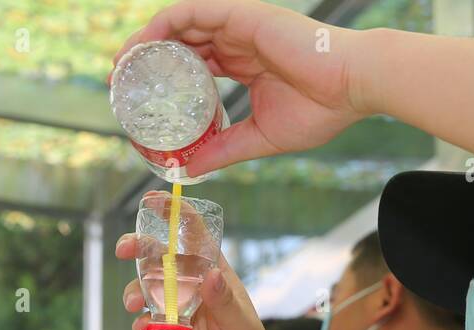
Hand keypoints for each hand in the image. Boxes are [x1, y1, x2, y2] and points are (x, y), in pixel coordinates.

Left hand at [112, 0, 368, 177]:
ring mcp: (237, 24)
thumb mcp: (261, 138)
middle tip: (119, 85)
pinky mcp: (240, 15)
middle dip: (145, 60)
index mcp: (244, 62)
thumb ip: (224, 149)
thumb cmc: (321, 110)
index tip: (139, 101)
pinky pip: (190, 12)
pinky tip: (142, 46)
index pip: (193, 63)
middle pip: (179, 42)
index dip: (164, 78)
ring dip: (144, 42)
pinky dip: (162, 26)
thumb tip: (187, 170)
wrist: (354, 85)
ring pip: (178, 24)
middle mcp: (236, 40)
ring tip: (121, 66)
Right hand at [116, 218, 270, 329]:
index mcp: (213, 271)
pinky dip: (140, 324)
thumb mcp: (242, 324)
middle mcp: (191, 284)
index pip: (193, 234)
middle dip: (138, 248)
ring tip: (133, 305)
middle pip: (160, 257)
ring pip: (147, 288)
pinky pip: (145, 321)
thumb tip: (210, 275)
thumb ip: (224, 301)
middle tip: (123, 249)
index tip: (153, 201)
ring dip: (134, 291)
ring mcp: (176, 306)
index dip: (174, 213)